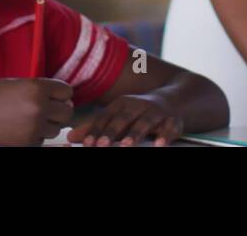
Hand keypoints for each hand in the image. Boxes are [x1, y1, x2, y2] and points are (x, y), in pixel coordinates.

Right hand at [0, 78, 73, 145]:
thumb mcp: (16, 84)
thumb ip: (40, 89)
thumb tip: (63, 99)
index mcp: (37, 88)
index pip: (67, 91)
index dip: (60, 94)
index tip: (53, 97)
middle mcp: (39, 108)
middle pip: (67, 112)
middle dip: (58, 111)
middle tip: (45, 110)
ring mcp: (33, 128)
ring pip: (56, 129)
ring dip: (47, 125)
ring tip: (28, 120)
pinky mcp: (27, 144)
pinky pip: (42, 141)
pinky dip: (35, 137)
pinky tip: (20, 130)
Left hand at [67, 94, 183, 146]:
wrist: (175, 100)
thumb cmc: (140, 113)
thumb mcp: (119, 117)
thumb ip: (96, 128)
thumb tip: (70, 138)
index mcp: (122, 104)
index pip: (106, 117)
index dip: (96, 131)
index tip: (87, 144)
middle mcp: (138, 106)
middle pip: (123, 118)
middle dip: (112, 132)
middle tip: (102, 145)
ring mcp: (157, 112)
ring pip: (145, 122)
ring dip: (136, 133)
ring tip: (127, 145)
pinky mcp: (173, 120)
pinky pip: (170, 127)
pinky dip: (165, 136)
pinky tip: (159, 146)